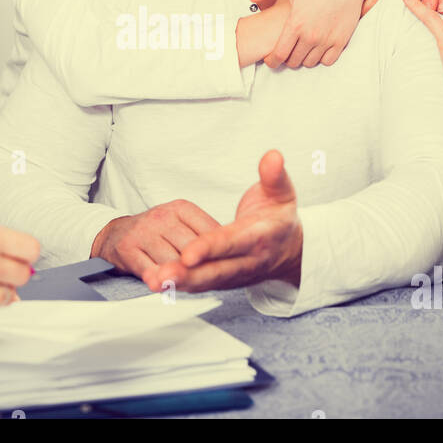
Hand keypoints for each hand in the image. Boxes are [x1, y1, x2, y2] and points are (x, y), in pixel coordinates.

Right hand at [90, 200, 222, 284]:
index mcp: (181, 208)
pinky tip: (166, 285)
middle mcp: (162, 216)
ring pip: (172, 263)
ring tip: (186, 284)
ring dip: (180, 277)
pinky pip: (150, 270)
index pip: (209, 232)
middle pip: (191, 250)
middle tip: (207, 280)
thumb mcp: (182, 225)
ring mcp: (144, 232)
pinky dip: (160, 281)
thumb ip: (203, 238)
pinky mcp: (128, 248)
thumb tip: (232, 253)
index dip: (217, 253)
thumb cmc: (156, 233)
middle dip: (199, 268)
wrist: (115, 235)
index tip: (227, 265)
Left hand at [147, 150, 302, 292]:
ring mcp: (233, 275)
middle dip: (189, 274)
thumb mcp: (282, 194)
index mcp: (260, 238)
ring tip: (153, 281)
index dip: (210, 247)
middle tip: (162, 275)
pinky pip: (199, 284)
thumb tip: (273, 156)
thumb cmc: (278, 218)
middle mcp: (247, 262)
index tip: (188, 252)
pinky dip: (179, 286)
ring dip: (179, 283)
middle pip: (216, 270)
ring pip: (205, 281)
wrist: (289, 251)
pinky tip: (156, 283)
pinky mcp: (222, 280)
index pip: (232, 242)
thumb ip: (274, 176)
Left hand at [250, 0, 370, 68]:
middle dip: (288, 59)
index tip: (271, 60)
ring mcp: (327, 39)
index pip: (279, 54)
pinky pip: (327, 60)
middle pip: (294, 61)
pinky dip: (321, 58)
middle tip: (287, 53)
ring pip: (310, 62)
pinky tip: (317, 48)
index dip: (272, 61)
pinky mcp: (341, 40)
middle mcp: (311, 35)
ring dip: (304, 58)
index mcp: (296, 23)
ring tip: (301, 50)